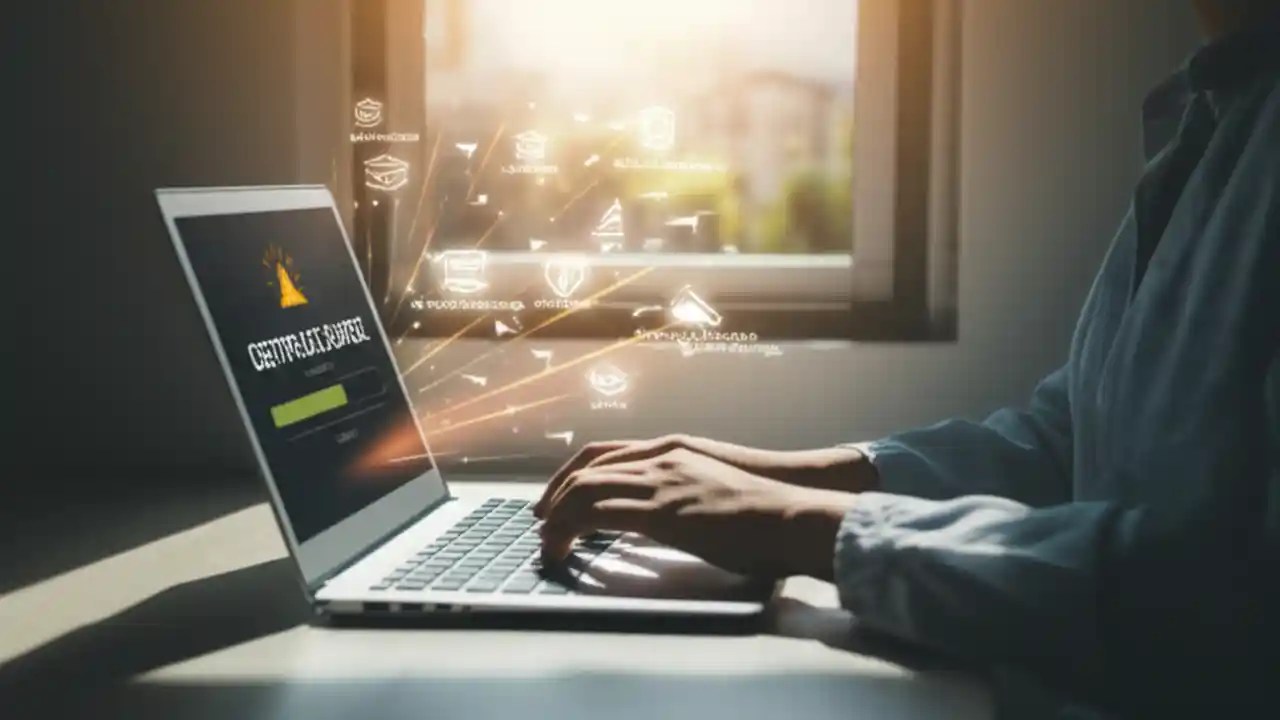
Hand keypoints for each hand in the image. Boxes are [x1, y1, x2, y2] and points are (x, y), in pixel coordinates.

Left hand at [537, 447, 858, 578]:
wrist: (791, 512)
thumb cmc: (763, 510)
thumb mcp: (712, 487)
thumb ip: (681, 491)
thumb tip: (661, 514)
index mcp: (671, 450)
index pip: (603, 453)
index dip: (570, 475)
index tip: (554, 499)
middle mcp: (659, 457)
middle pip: (585, 469)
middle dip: (555, 496)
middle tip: (539, 523)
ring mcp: (660, 481)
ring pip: (584, 489)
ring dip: (557, 517)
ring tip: (548, 542)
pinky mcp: (661, 510)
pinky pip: (598, 514)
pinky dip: (570, 530)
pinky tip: (565, 547)